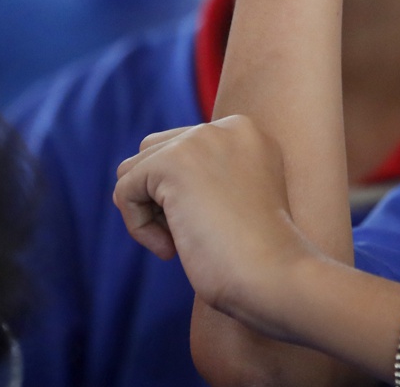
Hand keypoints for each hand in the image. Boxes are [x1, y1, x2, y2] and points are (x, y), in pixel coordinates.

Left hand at [114, 117, 319, 335]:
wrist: (274, 272)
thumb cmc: (259, 254)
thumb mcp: (241, 199)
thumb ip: (209, 176)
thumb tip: (147, 179)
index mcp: (249, 133)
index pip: (185, 148)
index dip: (182, 195)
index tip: (208, 228)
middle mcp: (228, 126)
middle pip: (156, 151)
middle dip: (159, 198)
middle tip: (188, 235)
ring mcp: (201, 139)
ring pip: (134, 168)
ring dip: (146, 212)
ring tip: (178, 243)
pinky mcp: (173, 161)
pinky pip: (125, 189)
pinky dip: (137, 226)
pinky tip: (171, 249)